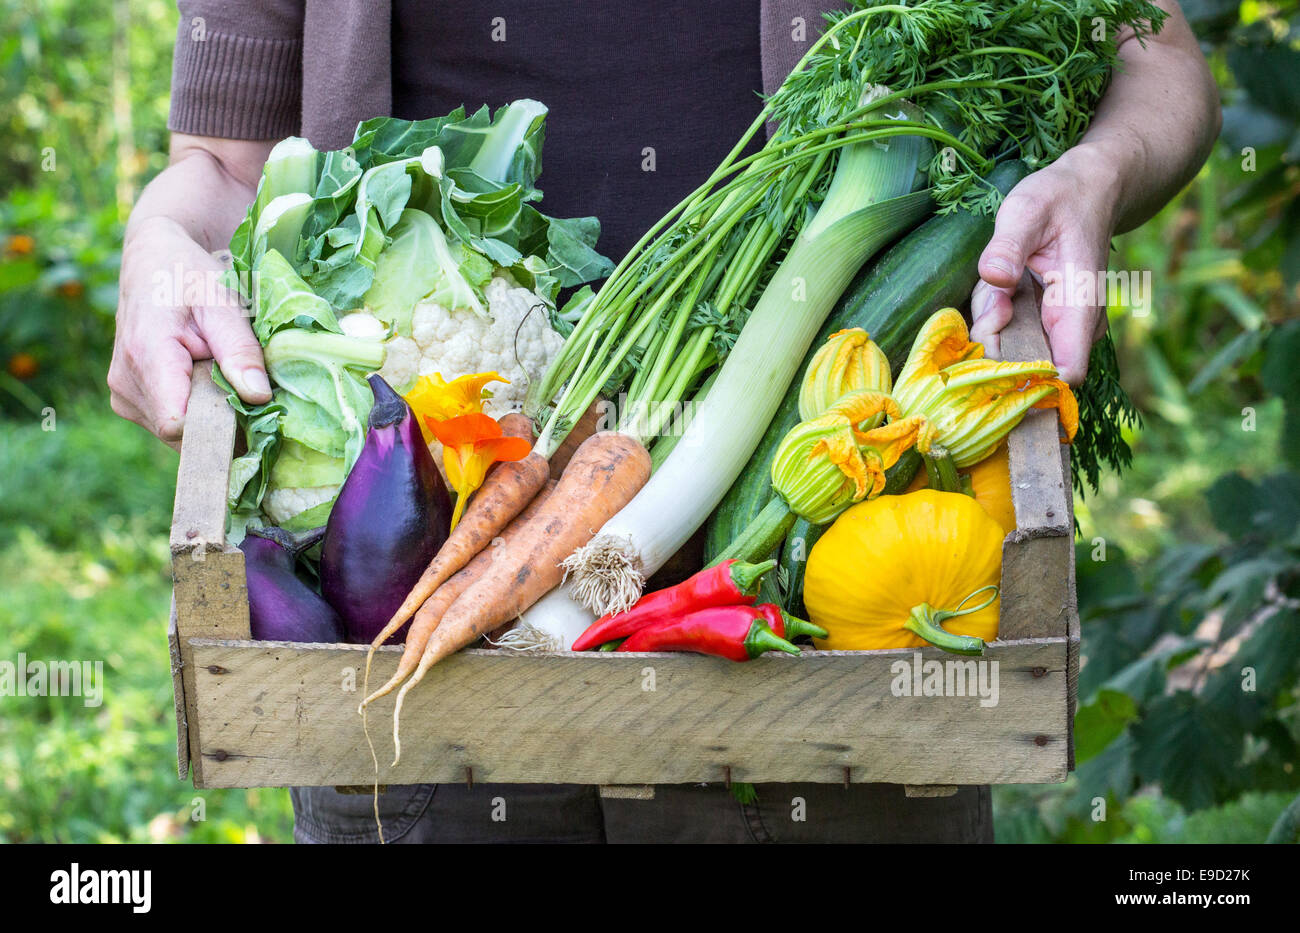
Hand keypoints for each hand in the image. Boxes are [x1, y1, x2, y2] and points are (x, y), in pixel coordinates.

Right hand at [108, 215, 269, 443]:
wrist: (152, 262)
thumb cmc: (189, 276)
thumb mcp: (224, 303)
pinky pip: (170, 426)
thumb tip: (258, 397)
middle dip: (220, 421)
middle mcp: (126, 383)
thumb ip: (240, 350)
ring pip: (177, 435)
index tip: (251, 415)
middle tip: (246, 391)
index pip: (178, 424)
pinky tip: (207, 385)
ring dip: (209, 416)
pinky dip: (196, 413)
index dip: (218, 428)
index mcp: (147, 356)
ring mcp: (124, 396)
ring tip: (221, 378)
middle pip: (182, 434)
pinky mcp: (129, 401)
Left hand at [970, 145, 1120, 385]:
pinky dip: (996, 315)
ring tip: (1001, 283)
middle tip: (994, 296)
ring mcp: (1061, 328)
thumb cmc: (1062, 198)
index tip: (993, 344)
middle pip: (1027, 367)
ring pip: (1013, 350)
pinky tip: (1001, 288)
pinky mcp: (1046, 323)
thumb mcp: (1028, 210)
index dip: (1024, 376)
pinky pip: (1011, 335)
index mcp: (1079, 307)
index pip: (1066, 373)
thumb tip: (994, 277)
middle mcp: (1075, 328)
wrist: (1088, 189)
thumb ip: (1008, 245)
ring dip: (993, 322)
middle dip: (996, 341)